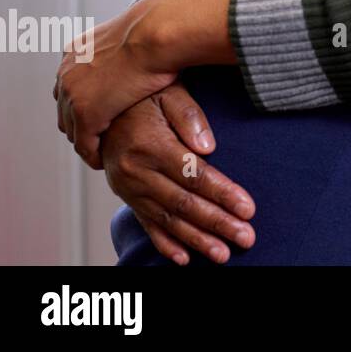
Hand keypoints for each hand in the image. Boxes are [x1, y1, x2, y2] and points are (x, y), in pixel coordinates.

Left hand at [54, 0, 235, 168]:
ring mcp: (74, 93)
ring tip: (103, 149)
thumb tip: (140, 44)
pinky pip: (84, 144)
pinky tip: (104, 159)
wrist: (158, 31)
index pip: (70, 84)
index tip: (102, 111)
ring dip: (86, 140)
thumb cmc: (159, 29)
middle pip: (66, 108)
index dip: (85, 101)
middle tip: (99, 136)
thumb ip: (124, 45)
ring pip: (72, 128)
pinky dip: (92, 154)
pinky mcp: (86, 113)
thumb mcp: (132, 34)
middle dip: (80, 123)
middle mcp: (67, 71)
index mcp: (75, 50)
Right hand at [102, 81, 255, 264]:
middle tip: (246, 238)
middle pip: (184, 203)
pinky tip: (184, 259)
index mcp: (150, 146)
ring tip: (222, 254)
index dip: (222, 193)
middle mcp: (136, 172)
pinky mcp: (126, 196)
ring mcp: (129, 188)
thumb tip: (208, 147)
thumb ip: (189, 116)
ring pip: (168, 219)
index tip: (248, 209)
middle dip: (217, 223)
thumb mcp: (167, 92)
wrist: (102, 106)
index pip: (194, 176)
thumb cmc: (144, 96)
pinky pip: (147, 224)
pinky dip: (165, 243)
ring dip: (196, 240)